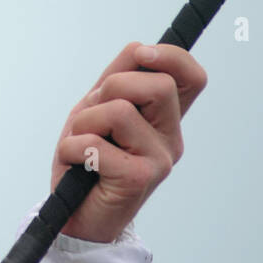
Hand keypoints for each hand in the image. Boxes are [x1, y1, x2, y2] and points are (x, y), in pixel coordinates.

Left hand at [49, 42, 207, 242]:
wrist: (74, 215)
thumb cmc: (84, 160)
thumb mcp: (95, 110)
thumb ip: (116, 79)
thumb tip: (140, 47)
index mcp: (163, 119)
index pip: (191, 77)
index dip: (171, 55)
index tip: (142, 54)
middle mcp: (170, 137)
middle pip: (157, 85)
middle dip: (111, 88)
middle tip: (94, 118)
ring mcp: (160, 159)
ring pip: (120, 110)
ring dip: (83, 123)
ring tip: (80, 145)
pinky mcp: (141, 178)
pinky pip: (94, 143)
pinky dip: (71, 149)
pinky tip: (76, 164)